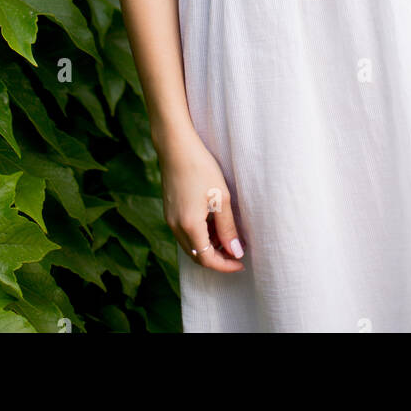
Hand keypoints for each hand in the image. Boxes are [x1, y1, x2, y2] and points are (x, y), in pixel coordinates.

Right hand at [157, 131, 245, 272]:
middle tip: (237, 252)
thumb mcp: (220, 198)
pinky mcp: (169, 211)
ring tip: (228, 237)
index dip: (225, 265)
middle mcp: (176, 227)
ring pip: (190, 246)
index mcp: (189, 226)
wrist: (175, 146)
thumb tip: (235, 251)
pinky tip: (213, 224)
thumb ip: (228, 228)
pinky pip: (185, 233)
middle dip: (218, 258)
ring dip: (209, 247)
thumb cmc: (200, 167)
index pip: (208, 259)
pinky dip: (200, 236)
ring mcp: (170, 219)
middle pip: (197, 256)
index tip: (241, 262)